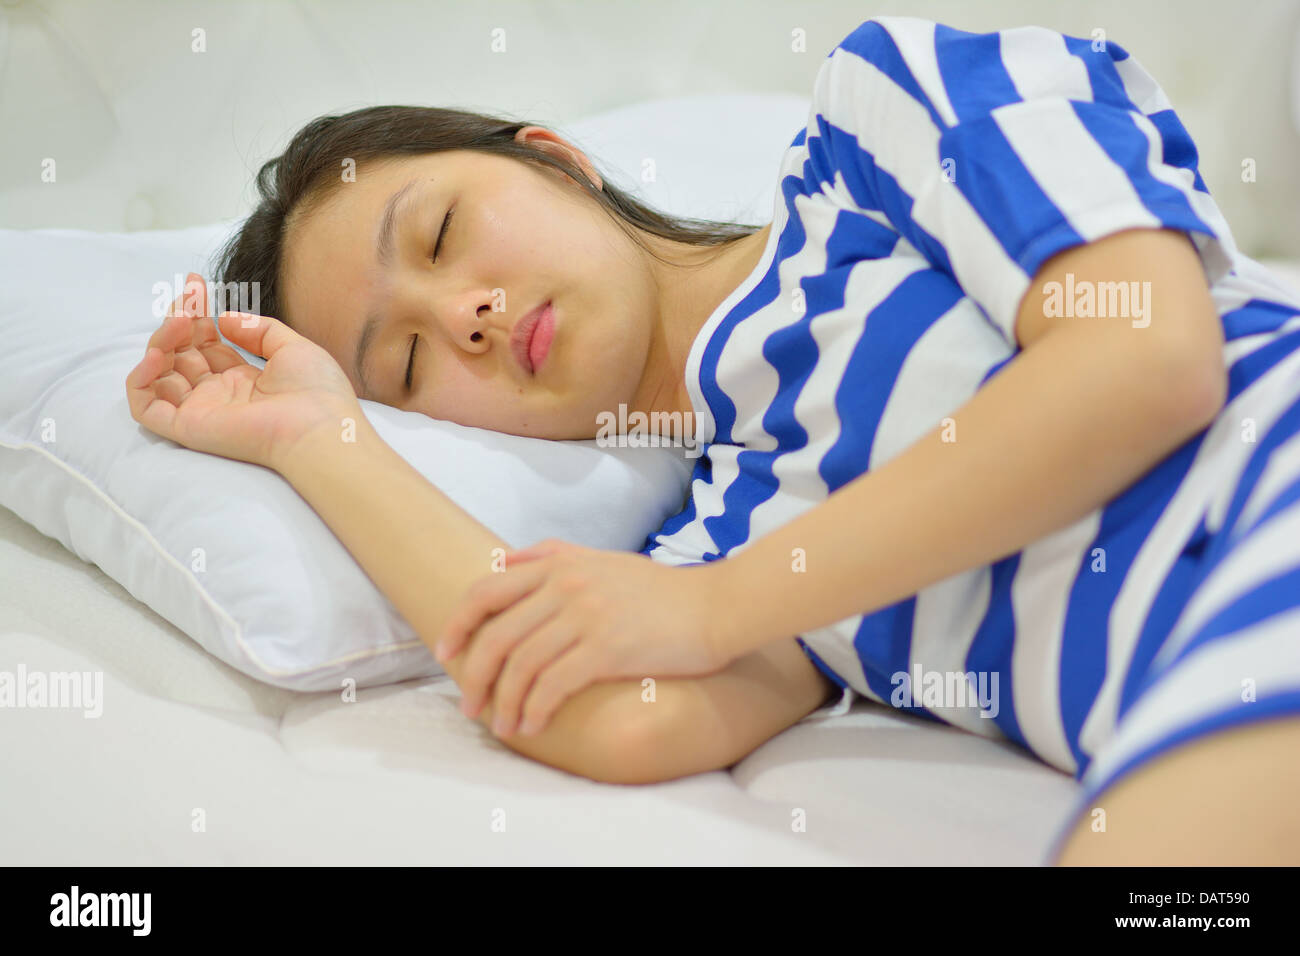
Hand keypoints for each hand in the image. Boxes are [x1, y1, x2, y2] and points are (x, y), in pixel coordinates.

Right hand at [125, 273, 362, 470]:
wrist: (320, 429)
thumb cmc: (317, 393)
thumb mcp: (292, 347)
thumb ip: (257, 329)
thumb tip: (222, 319)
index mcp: (244, 380)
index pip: (206, 344)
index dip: (197, 313)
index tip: (196, 282)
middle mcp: (219, 395)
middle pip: (181, 353)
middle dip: (179, 320)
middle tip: (188, 298)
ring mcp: (201, 411)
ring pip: (160, 373)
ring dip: (161, 341)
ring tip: (180, 321)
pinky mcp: (188, 428)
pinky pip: (145, 407)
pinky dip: (140, 379)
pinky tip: (158, 355)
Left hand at [435, 539, 735, 738]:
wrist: (716, 606)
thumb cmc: (660, 590)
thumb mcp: (602, 558)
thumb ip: (551, 554)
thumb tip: (503, 560)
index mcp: (559, 563)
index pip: (486, 591)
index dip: (458, 624)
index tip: (445, 652)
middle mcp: (566, 585)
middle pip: (496, 635)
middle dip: (474, 676)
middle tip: (470, 706)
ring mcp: (586, 616)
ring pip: (521, 666)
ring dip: (505, 704)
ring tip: (504, 727)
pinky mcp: (607, 648)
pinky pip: (553, 685)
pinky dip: (535, 710)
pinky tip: (534, 726)